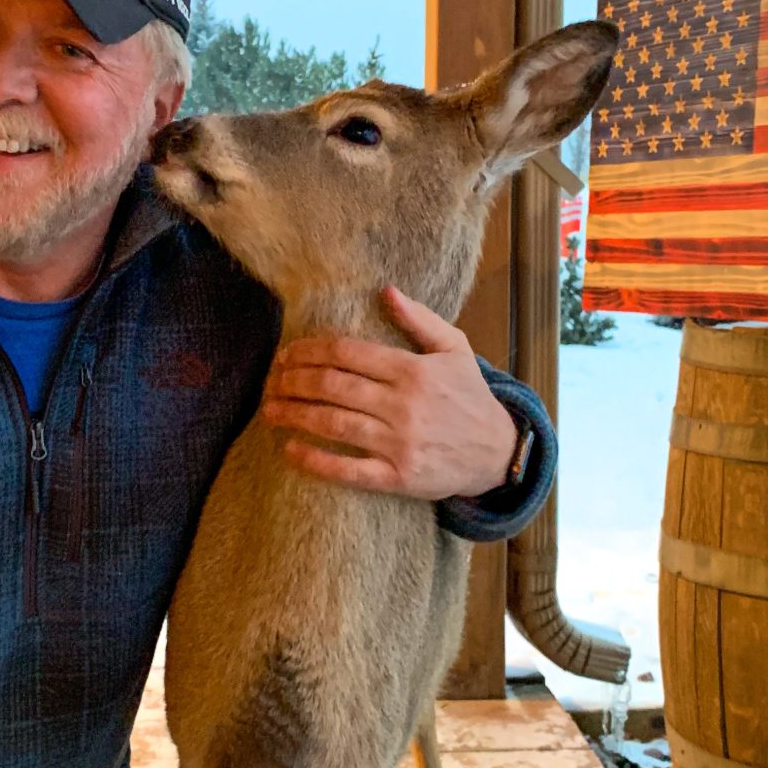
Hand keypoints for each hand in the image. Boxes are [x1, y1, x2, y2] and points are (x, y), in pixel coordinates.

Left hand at [263, 286, 518, 498]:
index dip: (309, 351)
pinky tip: (291, 450)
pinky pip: (349, 470)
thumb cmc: (471, 397)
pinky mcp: (398, 477)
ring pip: (334, 424)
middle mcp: (403, 405)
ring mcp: (400, 443)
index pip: (347, 354)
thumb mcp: (455, 349)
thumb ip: (419, 320)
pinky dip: (316, 460)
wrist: (498, 452)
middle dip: (294, 381)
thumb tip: (385, 291)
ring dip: (295, 415)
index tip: (287, 354)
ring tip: (269, 410)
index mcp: (412, 370)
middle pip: (332, 386)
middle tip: (271, 381)